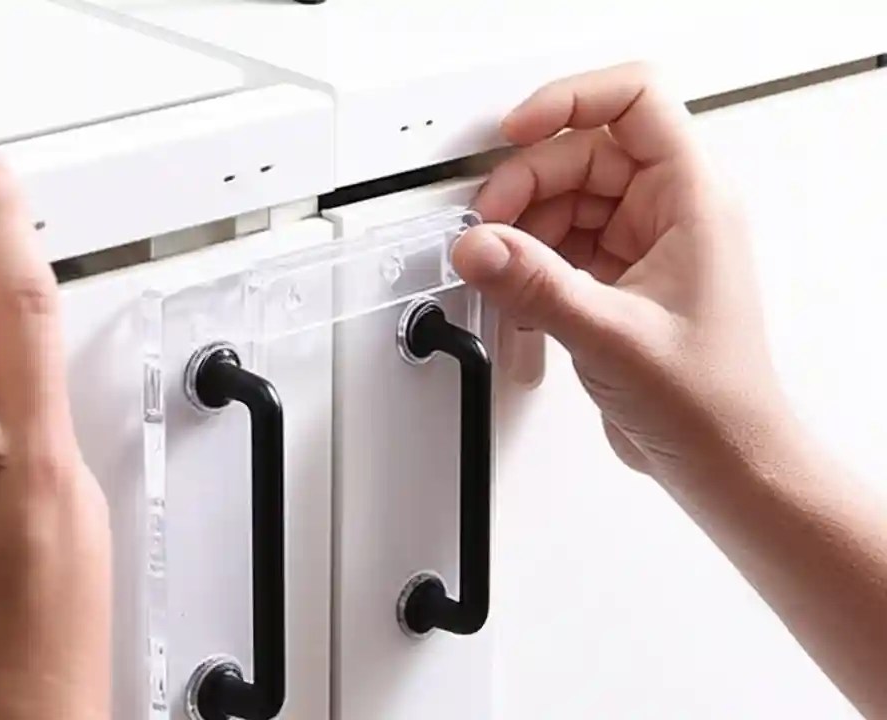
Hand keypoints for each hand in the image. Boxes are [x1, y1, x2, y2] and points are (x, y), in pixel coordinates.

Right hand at [453, 63, 789, 481]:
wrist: (723, 460)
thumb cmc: (710, 400)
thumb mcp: (611, 335)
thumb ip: (536, 285)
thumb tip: (478, 246)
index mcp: (691, 198)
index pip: (635, 101)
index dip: (570, 101)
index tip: (517, 131)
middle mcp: (669, 211)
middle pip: (580, 155)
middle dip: (525, 187)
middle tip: (488, 230)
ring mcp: (643, 244)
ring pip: (563, 202)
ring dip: (522, 233)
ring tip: (499, 273)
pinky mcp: (619, 278)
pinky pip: (560, 246)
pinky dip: (529, 267)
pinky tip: (518, 302)